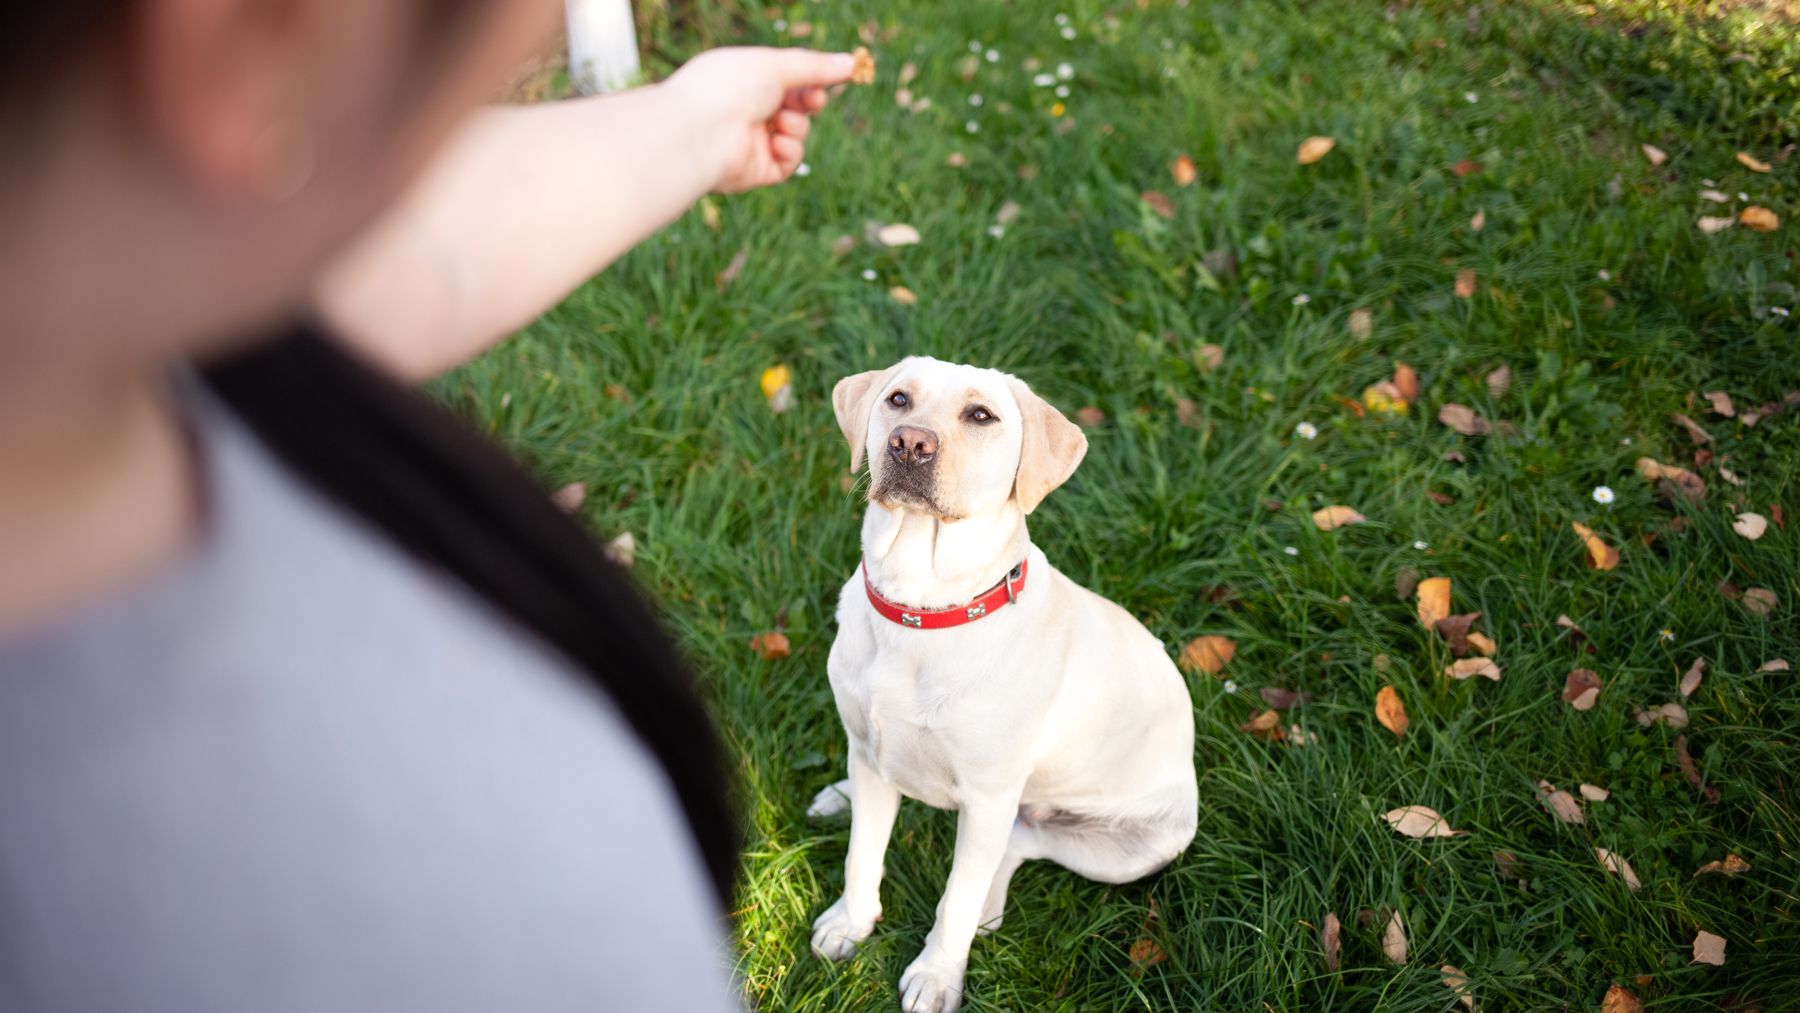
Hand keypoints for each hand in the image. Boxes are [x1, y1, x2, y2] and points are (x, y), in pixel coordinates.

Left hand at [661, 47, 855, 193]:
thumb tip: (852, 62)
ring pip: (795, 134)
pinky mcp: (755, 171)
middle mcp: (746, 111)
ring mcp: (750, 142)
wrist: (700, 131)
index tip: (824, 81)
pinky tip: (778, 142)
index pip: (786, 81)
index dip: (809, 81)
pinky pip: (788, 162)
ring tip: (782, 122)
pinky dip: (790, 151)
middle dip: (808, 103)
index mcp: (744, 80)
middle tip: (813, 101)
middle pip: (795, 108)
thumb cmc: (729, 89)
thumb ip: (815, 67)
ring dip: (797, 126)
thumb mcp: (776, 66)